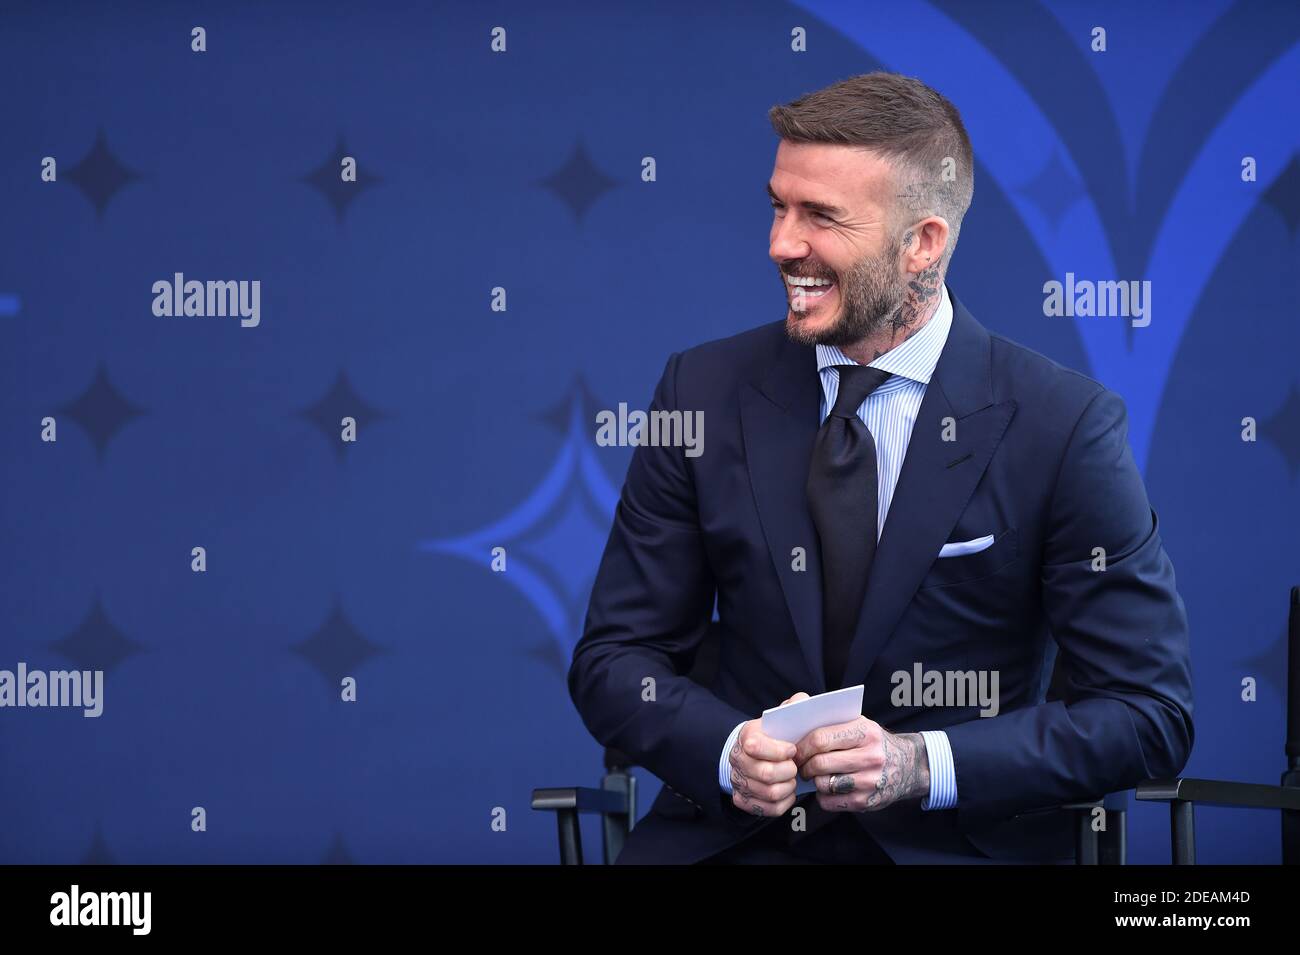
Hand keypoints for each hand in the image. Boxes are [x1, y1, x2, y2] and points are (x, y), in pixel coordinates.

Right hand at [727, 692, 807, 816]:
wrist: (751, 752)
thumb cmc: (773, 735)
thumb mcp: (780, 717)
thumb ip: (792, 707)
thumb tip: (802, 701)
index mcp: (747, 737)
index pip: (756, 746)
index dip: (780, 750)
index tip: (792, 749)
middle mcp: (737, 760)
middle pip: (766, 774)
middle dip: (788, 771)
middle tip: (795, 766)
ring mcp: (738, 781)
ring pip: (770, 793)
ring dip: (788, 787)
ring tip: (792, 779)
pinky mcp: (742, 800)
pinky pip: (769, 809)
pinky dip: (784, 802)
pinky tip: (787, 791)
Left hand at [794, 716, 929, 812]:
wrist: (909, 765)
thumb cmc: (874, 742)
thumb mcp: (860, 723)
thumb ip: (832, 721)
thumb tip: (797, 719)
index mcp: (865, 732)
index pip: (821, 739)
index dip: (802, 746)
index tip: (795, 750)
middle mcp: (870, 757)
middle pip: (820, 763)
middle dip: (804, 765)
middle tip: (801, 765)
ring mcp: (870, 782)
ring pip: (824, 784)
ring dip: (814, 781)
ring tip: (815, 775)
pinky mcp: (867, 802)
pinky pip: (830, 802)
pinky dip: (823, 796)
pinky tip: (828, 788)